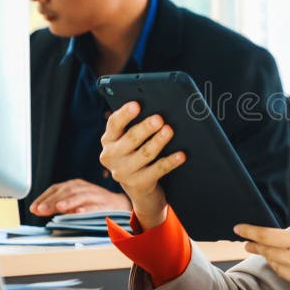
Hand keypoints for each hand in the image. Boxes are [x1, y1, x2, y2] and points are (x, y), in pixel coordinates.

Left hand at [29, 179, 131, 215]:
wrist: (120, 206)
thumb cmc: (93, 205)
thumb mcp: (73, 203)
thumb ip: (57, 205)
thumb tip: (37, 209)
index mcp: (74, 186)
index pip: (56, 189)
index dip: (44, 197)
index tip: (34, 208)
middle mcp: (84, 188)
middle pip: (67, 191)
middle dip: (53, 200)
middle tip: (41, 209)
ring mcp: (96, 195)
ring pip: (81, 196)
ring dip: (69, 202)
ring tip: (59, 208)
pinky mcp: (107, 204)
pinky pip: (97, 206)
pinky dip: (88, 209)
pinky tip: (79, 212)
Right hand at [99, 101, 186, 228]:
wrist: (138, 185)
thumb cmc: (135, 153)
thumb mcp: (129, 140)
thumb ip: (135, 125)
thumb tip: (156, 111)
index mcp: (108, 140)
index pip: (114, 124)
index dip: (125, 114)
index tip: (136, 104)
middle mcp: (111, 156)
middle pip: (130, 139)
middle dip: (145, 128)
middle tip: (159, 119)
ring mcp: (123, 172)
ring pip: (145, 154)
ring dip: (158, 141)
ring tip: (169, 131)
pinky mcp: (138, 183)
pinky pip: (158, 170)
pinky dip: (170, 161)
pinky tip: (181, 155)